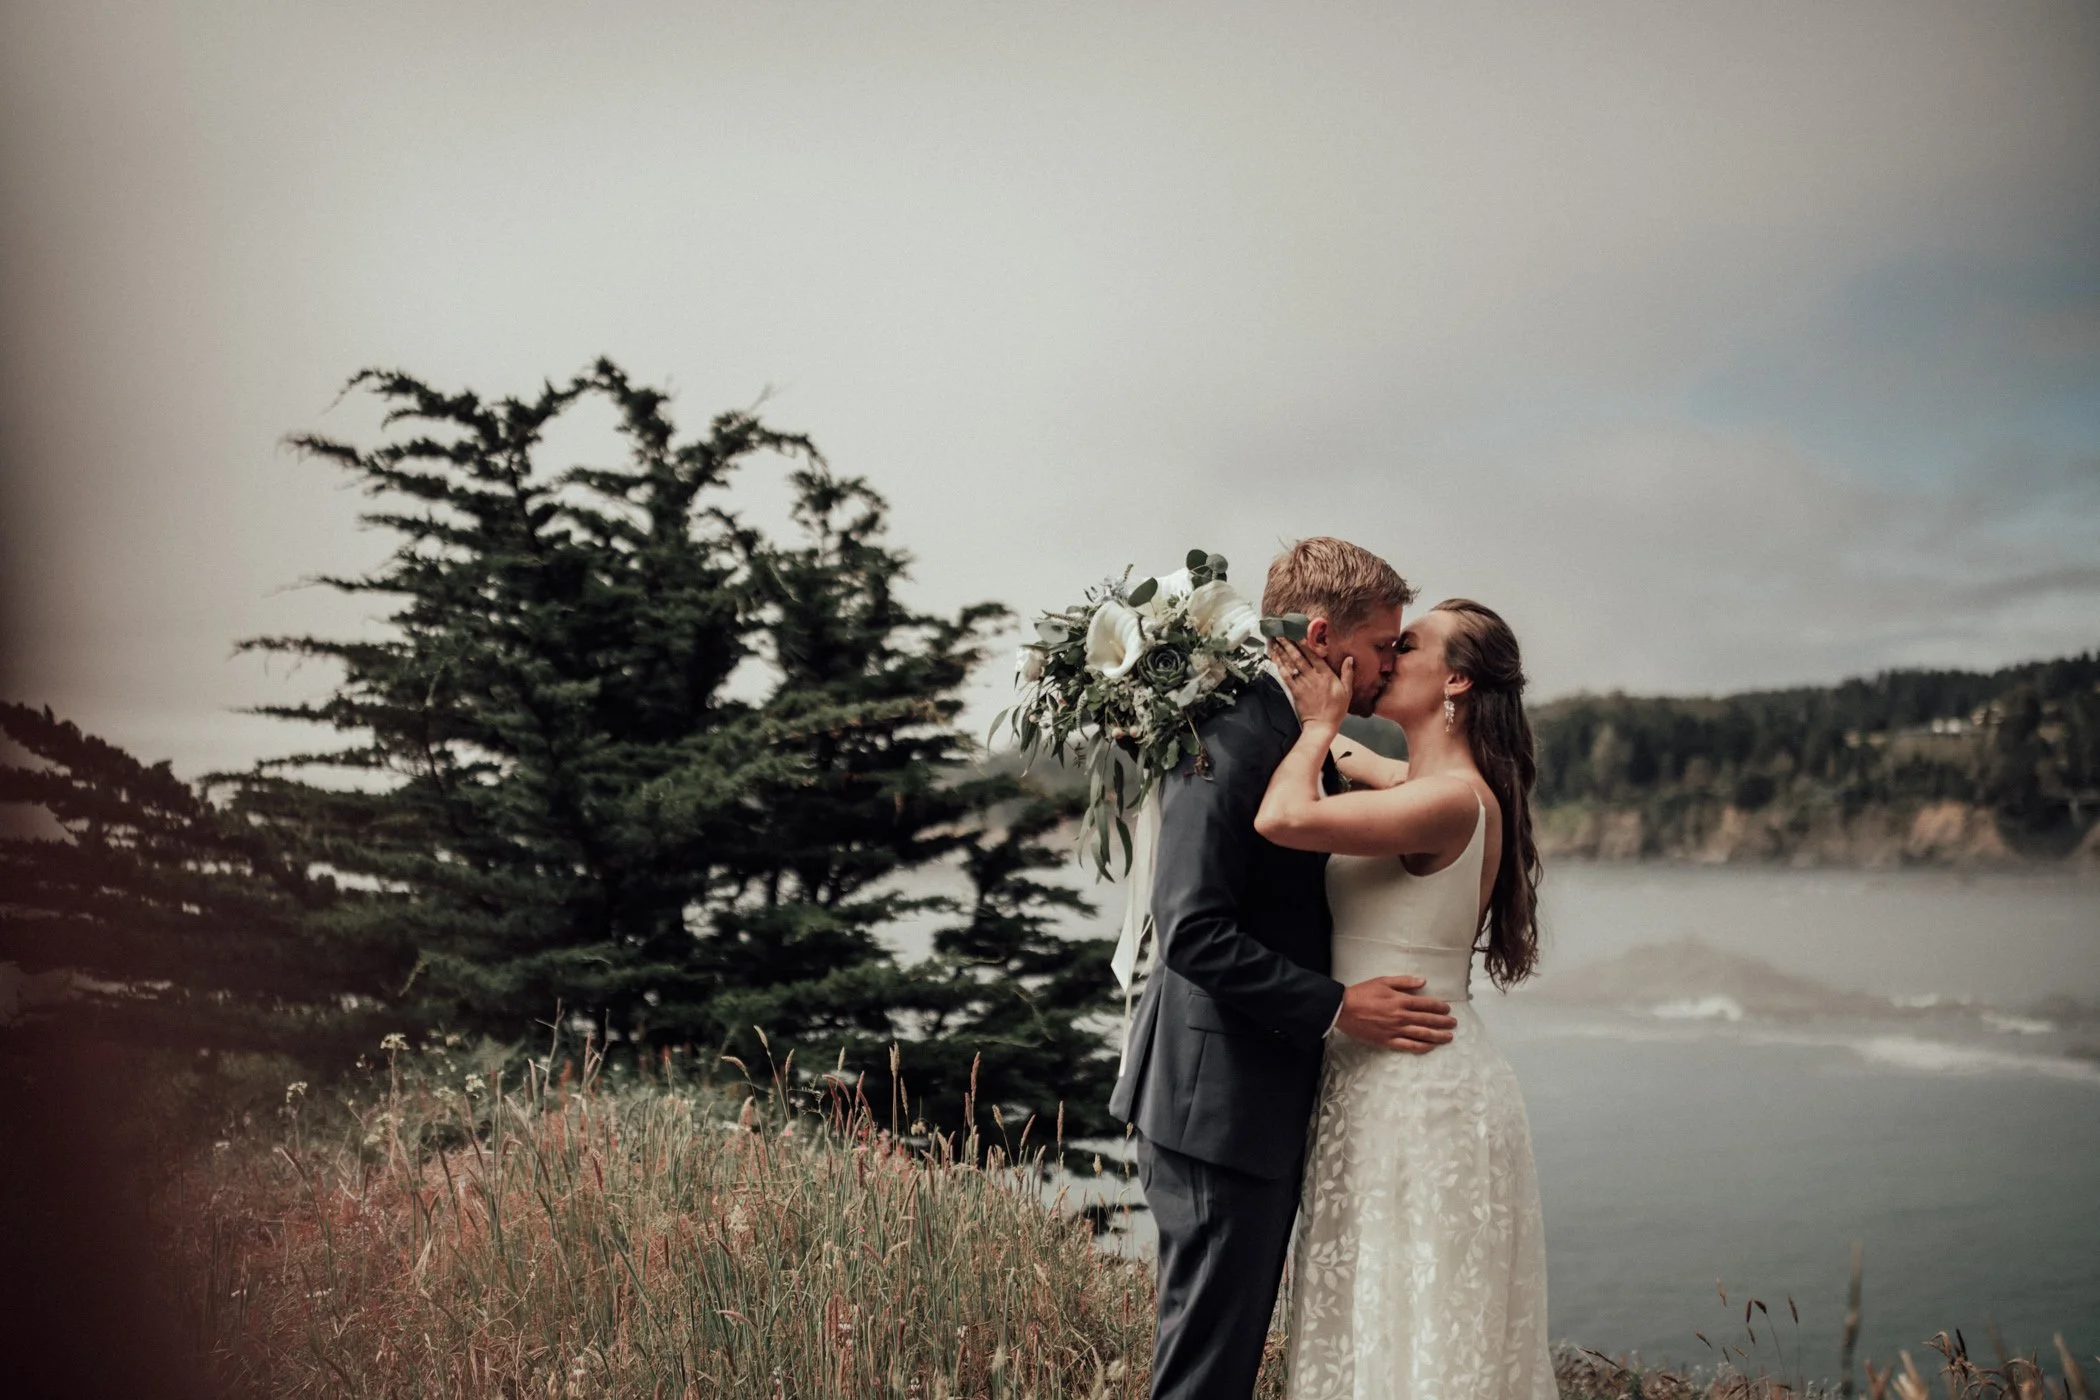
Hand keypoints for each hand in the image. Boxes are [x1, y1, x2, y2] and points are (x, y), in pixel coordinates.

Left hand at [1269, 638, 1351, 731]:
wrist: (1322, 725)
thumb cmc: (1336, 709)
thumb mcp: (1347, 691)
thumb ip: (1347, 673)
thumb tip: (1349, 658)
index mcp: (1326, 674)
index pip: (1314, 655)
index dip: (1304, 643)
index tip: (1297, 634)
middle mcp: (1313, 676)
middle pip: (1299, 657)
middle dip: (1289, 644)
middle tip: (1281, 633)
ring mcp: (1303, 683)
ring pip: (1291, 664)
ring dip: (1282, 652)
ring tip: (1275, 642)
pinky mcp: (1295, 691)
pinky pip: (1286, 676)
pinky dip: (1279, 666)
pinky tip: (1274, 658)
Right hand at [1335, 975, 1455, 1053]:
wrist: (1344, 1009)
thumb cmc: (1363, 993)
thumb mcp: (1383, 981)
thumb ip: (1404, 982)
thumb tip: (1423, 982)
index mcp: (1401, 1000)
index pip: (1426, 1004)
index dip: (1439, 1007)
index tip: (1448, 1009)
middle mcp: (1401, 1016)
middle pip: (1427, 1020)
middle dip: (1443, 1022)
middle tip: (1454, 1024)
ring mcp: (1395, 1030)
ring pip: (1422, 1034)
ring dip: (1438, 1036)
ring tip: (1449, 1037)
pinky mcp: (1388, 1041)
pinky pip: (1409, 1045)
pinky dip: (1421, 1047)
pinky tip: (1430, 1047)